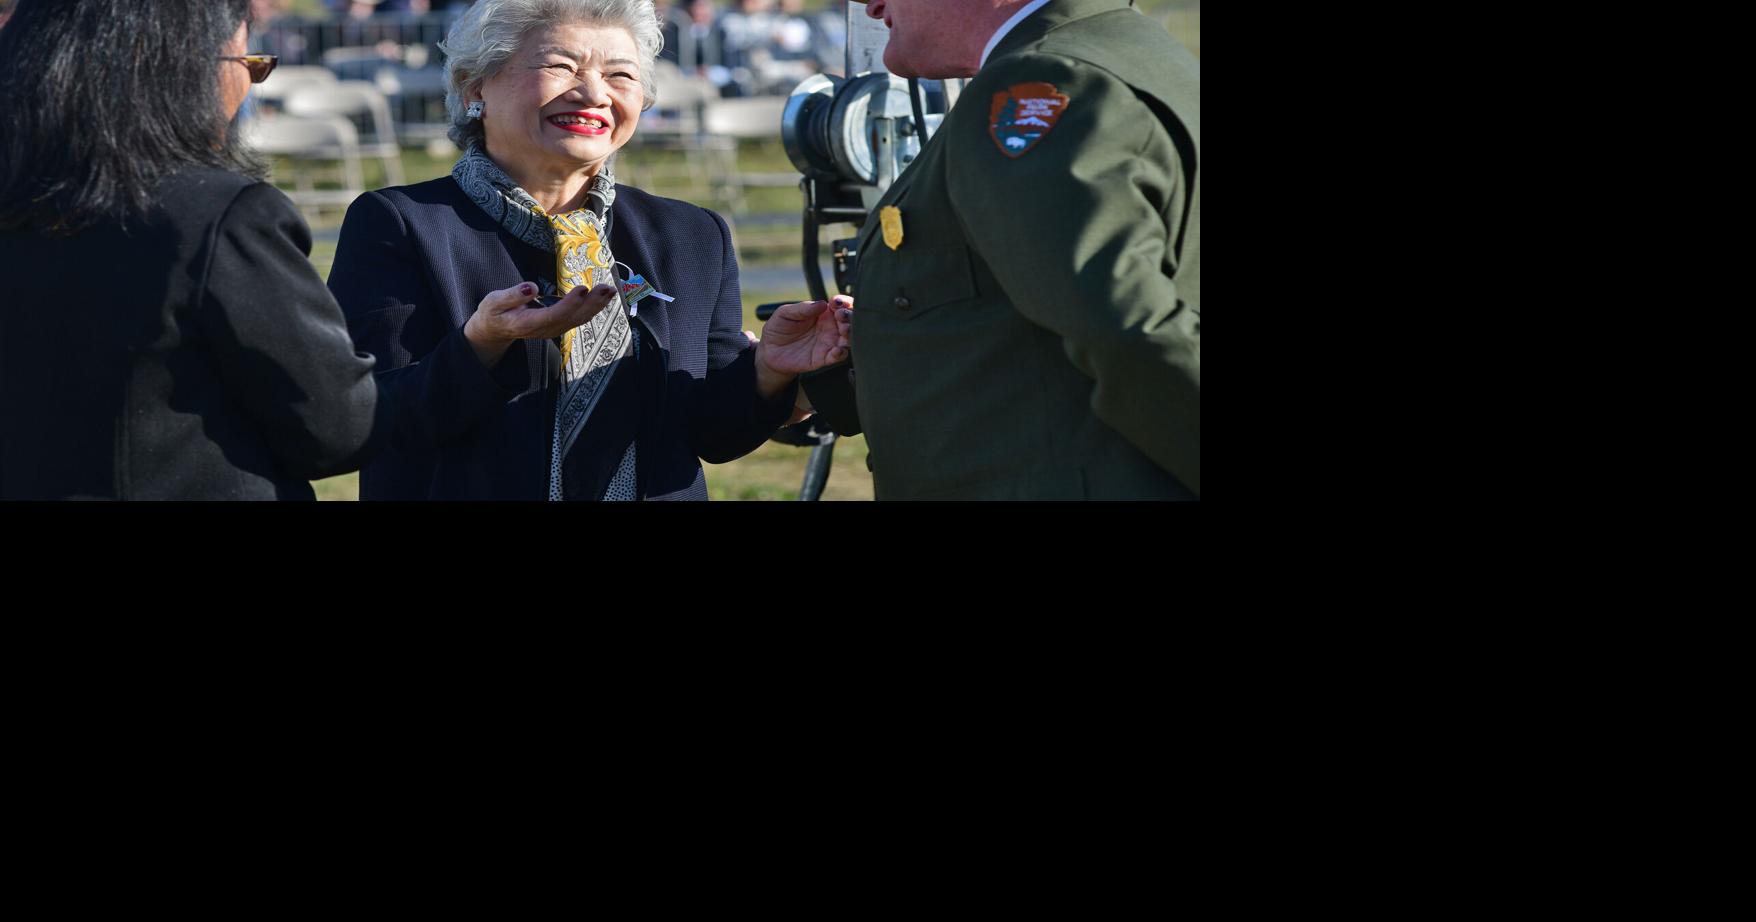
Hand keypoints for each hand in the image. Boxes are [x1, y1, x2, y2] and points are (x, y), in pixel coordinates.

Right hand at [463, 281, 616, 367]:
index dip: (570, 304)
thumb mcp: (494, 302)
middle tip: (606, 288)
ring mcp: (554, 329)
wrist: (495, 330)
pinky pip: (579, 318)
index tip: (582, 288)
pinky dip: (593, 307)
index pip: (554, 315)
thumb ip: (512, 295)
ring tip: (611, 290)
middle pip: (573, 318)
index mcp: (529, 323)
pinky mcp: (559, 325)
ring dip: (597, 305)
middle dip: (592, 303)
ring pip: (580, 319)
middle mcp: (546, 329)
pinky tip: (604, 297)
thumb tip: (532, 287)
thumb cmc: (494, 313)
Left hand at [752, 296, 851, 399]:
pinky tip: (837, 350)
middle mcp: (830, 327)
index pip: (842, 305)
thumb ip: (803, 308)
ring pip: (848, 339)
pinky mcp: (824, 358)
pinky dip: (841, 354)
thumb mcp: (785, 313)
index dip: (844, 302)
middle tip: (841, 316)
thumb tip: (822, 303)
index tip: (837, 302)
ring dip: (851, 335)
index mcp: (823, 313)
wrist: (769, 350)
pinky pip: (838, 357)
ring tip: (844, 331)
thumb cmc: (779, 328)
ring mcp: (829, 343)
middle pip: (850, 321)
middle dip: (850, 317)